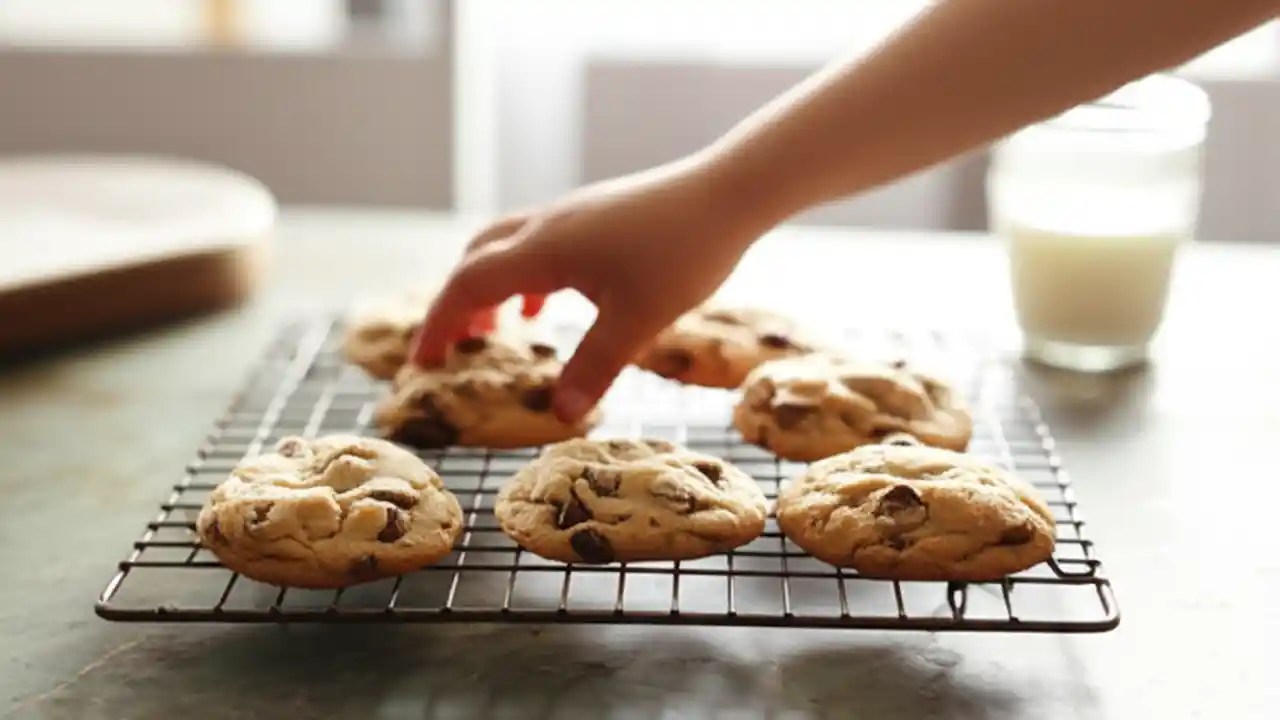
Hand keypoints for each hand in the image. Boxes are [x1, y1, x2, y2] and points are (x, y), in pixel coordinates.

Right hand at [413, 155, 767, 421]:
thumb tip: (559, 414)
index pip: (468, 284)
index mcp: (544, 249)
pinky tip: (547, 305)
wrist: (729, 192)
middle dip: (457, 304)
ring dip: (491, 288)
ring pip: (507, 248)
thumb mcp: (638, 321)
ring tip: (494, 330)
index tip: (424, 364)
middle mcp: (547, 225)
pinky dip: (527, 278)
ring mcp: (572, 215)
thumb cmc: (684, 254)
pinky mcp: (596, 214)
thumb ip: (594, 368)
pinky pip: (540, 245)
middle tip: (453, 348)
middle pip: (477, 259)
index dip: (440, 325)